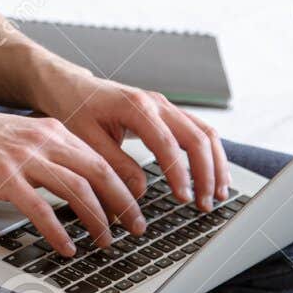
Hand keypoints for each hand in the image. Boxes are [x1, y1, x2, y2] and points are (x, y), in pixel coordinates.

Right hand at [0, 103, 150, 256]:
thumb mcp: (20, 137)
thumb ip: (48, 153)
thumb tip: (77, 180)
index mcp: (51, 130)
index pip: (100, 158)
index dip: (122, 185)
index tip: (133, 206)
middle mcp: (43, 140)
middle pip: (98, 172)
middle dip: (122, 204)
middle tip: (135, 227)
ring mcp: (24, 158)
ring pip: (77, 190)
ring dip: (97, 220)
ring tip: (104, 241)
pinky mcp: (4, 178)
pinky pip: (41, 209)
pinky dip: (59, 231)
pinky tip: (66, 247)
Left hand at [29, 61, 230, 213]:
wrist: (73, 88)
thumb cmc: (76, 110)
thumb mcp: (86, 139)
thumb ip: (113, 164)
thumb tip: (139, 192)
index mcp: (135, 106)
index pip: (167, 142)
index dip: (178, 173)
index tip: (184, 199)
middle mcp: (157, 102)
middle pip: (197, 137)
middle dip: (206, 173)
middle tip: (205, 204)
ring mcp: (166, 106)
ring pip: (205, 133)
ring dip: (216, 165)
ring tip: (218, 195)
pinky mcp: (169, 114)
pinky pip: (199, 132)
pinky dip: (211, 155)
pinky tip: (215, 177)